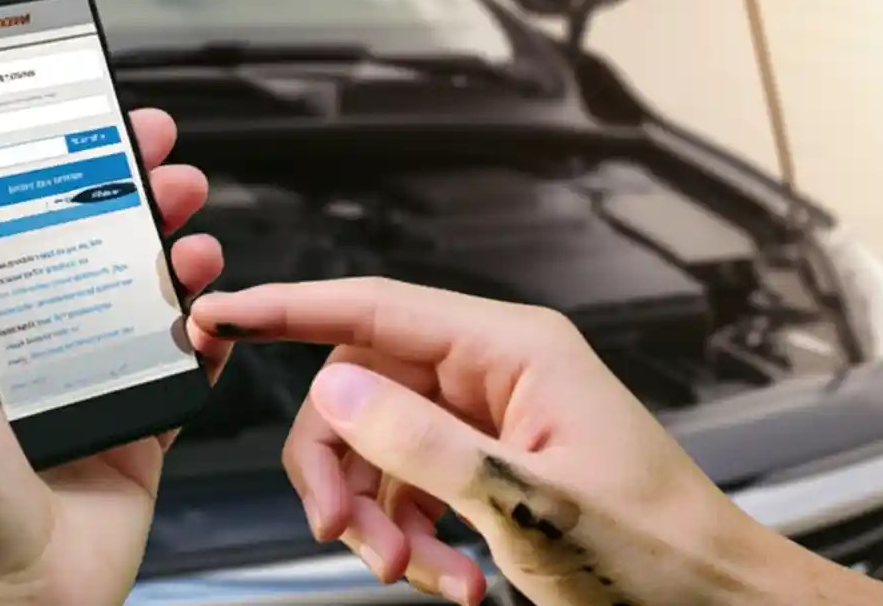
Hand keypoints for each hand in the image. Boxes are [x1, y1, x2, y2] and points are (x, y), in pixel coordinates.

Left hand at [0, 110, 230, 604]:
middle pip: (92, 249)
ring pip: (143, 299)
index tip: (97, 126)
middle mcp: (26, 352)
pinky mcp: (135, 428)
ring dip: (177, 258)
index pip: (17, 224)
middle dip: (135, 200)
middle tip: (169, 166)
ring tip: (197, 236)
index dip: (60, 168)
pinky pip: (180, 368)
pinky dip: (205, 336)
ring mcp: (85, 389)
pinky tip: (213, 312)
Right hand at [192, 278, 882, 605]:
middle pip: (361, 390)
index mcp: (513, 351)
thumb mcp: (531, 505)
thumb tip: (335, 394)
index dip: (290, 307)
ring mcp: (487, 418)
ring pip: (377, 444)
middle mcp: (493, 372)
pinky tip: (446, 576)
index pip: (375, 308)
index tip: (226, 312)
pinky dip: (409, 535)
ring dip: (378, 515)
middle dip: (342, 468)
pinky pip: (409, 484)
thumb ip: (425, 446)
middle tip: (344, 533)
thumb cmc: (656, 554)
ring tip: (414, 571)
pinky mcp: (484, 463)